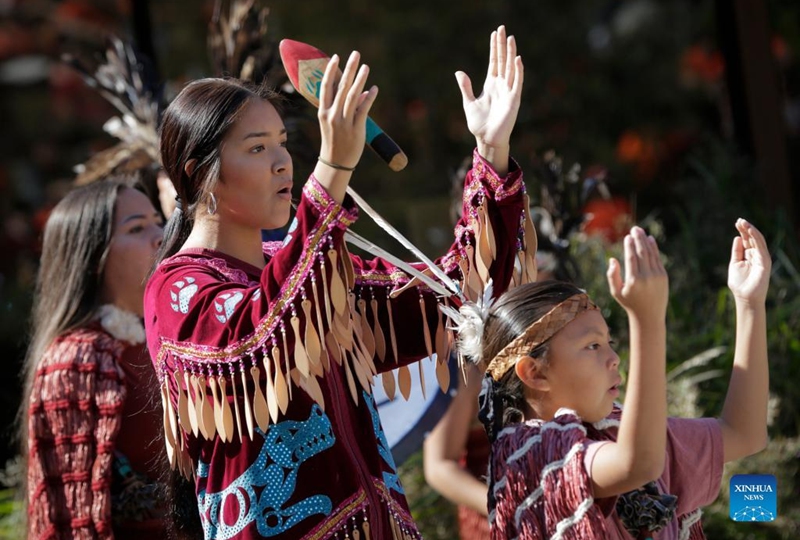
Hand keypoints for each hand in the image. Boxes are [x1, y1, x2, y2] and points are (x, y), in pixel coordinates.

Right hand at [317, 51, 378, 169]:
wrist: (335, 163)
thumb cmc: (334, 141)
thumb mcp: (332, 123)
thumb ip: (343, 106)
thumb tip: (363, 92)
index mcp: (323, 112)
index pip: (326, 86)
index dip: (331, 70)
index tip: (336, 57)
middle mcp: (332, 115)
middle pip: (341, 86)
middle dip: (349, 68)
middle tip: (355, 54)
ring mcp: (344, 122)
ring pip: (353, 96)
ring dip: (360, 79)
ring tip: (366, 67)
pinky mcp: (356, 129)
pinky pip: (364, 110)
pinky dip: (370, 98)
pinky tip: (375, 88)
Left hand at [456, 25, 522, 172]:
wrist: (486, 139)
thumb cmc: (479, 123)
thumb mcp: (469, 102)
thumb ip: (465, 87)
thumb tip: (459, 72)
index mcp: (490, 84)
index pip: (494, 62)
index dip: (494, 48)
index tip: (494, 34)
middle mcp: (501, 85)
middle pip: (503, 60)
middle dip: (502, 45)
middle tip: (503, 28)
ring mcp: (508, 91)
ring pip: (510, 68)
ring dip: (511, 53)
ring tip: (510, 38)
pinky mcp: (514, 100)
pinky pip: (517, 83)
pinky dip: (518, 71)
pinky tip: (517, 59)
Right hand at [607, 226, 668, 319]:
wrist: (649, 316)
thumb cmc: (629, 303)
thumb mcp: (616, 292)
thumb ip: (611, 275)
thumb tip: (612, 259)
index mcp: (633, 281)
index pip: (631, 258)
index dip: (629, 246)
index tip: (627, 237)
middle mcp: (646, 277)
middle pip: (642, 253)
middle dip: (638, 239)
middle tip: (635, 228)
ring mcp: (656, 276)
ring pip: (651, 254)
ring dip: (646, 241)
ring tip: (640, 231)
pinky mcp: (663, 276)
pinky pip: (658, 259)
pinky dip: (654, 248)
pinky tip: (650, 240)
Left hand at [728, 219, 770, 305]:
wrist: (745, 297)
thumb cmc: (739, 283)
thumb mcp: (735, 263)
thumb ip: (737, 251)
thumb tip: (737, 237)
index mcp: (749, 255)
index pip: (747, 240)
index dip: (742, 231)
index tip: (737, 222)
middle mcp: (756, 255)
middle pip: (752, 238)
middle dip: (746, 228)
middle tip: (739, 220)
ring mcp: (761, 258)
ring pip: (758, 241)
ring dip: (751, 231)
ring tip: (744, 222)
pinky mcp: (765, 262)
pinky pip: (761, 247)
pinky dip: (756, 238)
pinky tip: (750, 231)